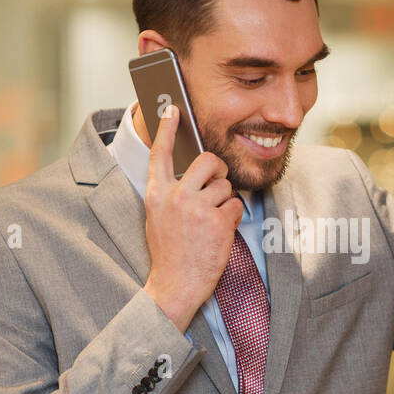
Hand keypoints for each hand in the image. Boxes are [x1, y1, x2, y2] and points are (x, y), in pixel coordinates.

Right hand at [142, 104, 243, 331]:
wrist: (175, 285)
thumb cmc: (169, 253)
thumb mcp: (158, 218)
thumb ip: (170, 194)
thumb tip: (190, 175)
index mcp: (157, 194)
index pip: (161, 153)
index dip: (168, 129)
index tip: (172, 109)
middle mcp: (176, 196)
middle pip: (209, 161)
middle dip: (219, 170)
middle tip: (218, 184)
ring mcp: (198, 208)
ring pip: (226, 186)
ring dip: (226, 202)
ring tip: (213, 223)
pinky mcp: (219, 222)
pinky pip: (237, 205)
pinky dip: (234, 218)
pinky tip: (221, 233)